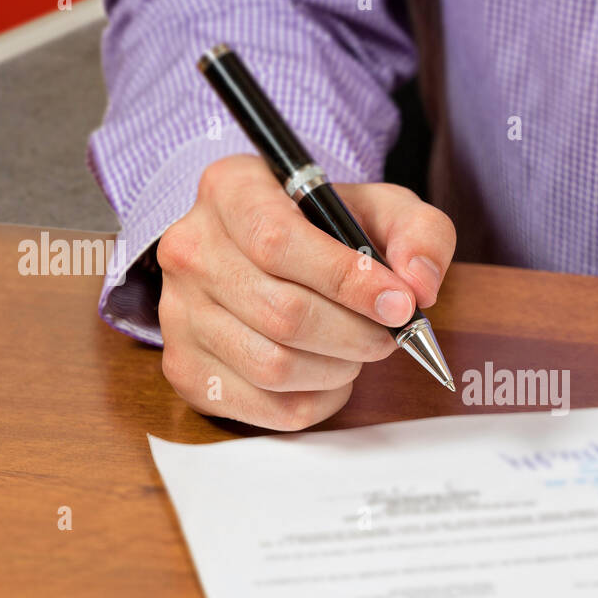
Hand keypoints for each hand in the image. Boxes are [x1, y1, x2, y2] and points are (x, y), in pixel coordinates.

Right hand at [155, 154, 455, 428]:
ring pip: (273, 367)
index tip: (399, 304)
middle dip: (355, 334)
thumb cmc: (327, 230)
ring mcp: (178, 314)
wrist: (269, 254)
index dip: (347, 281)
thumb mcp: (380, 209)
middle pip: (281, 313)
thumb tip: (418, 285)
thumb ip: (418, 233)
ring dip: (338, 369)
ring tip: (356, 350)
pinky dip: (317, 401)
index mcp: (230, 190)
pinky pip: (266, 408)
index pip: (278, 242)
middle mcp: (190, 249)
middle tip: (387, 335)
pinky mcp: (186, 370)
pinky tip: (331, 375)